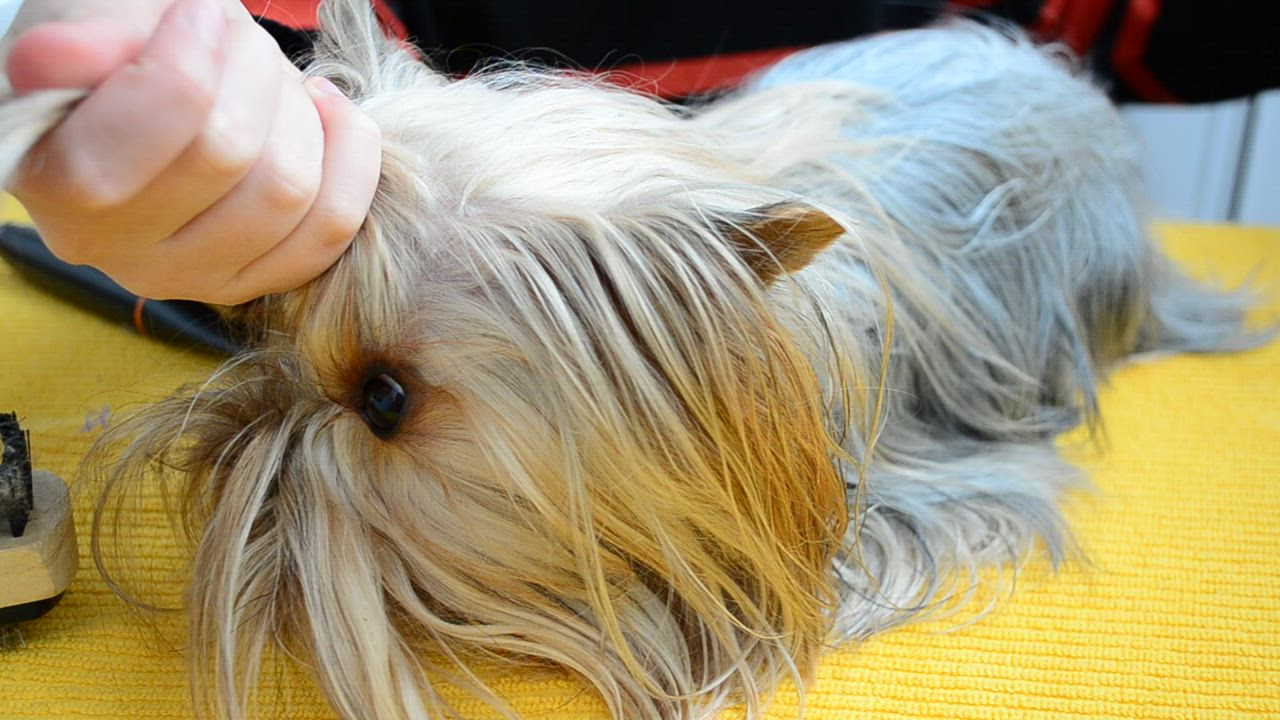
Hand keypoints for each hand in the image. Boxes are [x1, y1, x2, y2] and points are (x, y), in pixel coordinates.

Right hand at [6, 0, 381, 303]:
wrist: (158, 93)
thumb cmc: (117, 53)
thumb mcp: (90, 26)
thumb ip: (84, 47)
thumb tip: (51, 63)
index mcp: (51, 184)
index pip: (126, 150)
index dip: (182, 69)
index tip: (198, 13)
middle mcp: (116, 251)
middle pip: (227, 158)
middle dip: (250, 70)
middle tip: (237, 33)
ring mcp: (194, 277)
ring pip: (290, 191)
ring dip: (299, 109)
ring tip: (271, 74)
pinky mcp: (259, 280)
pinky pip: (333, 226)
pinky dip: (348, 156)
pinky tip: (323, 111)